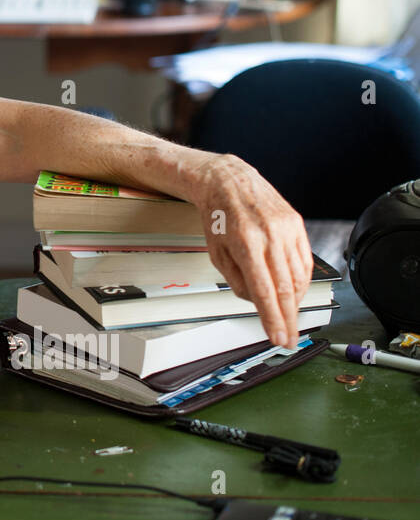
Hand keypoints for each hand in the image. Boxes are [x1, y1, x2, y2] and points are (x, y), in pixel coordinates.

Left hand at [191, 153, 313, 347]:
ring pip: (299, 277)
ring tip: (288, 316)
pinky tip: (293, 292)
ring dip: (295, 302)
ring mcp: (287, 229)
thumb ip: (236, 280)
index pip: (264, 291)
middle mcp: (270, 236)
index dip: (273, 319)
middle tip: (290, 339)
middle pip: (286, 289)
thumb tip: (257, 303)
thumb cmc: (218, 217)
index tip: (278, 338)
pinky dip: (300, 282)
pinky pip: (304, 262)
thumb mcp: (215, 252)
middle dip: (289, 319)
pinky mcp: (297, 224)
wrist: (229, 181)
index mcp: (245, 243)